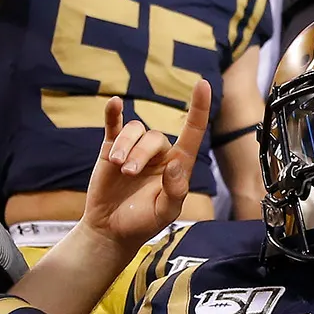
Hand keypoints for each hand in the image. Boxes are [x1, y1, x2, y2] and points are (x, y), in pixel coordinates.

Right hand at [82, 79, 210, 250]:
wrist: (111, 230)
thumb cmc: (142, 223)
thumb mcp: (165, 213)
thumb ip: (174, 191)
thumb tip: (175, 164)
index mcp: (177, 165)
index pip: (193, 132)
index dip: (199, 108)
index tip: (203, 84)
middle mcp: (158, 153)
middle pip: (153, 137)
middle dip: (140, 153)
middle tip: (127, 173)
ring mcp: (134, 149)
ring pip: (134, 132)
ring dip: (125, 146)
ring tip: (116, 165)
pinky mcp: (111, 149)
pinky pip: (114, 126)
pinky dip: (113, 114)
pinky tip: (113, 104)